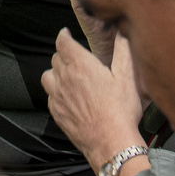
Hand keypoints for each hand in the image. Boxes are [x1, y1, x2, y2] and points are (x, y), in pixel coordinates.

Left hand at [42, 28, 146, 174]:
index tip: (66, 34)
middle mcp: (65, 78)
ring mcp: (58, 97)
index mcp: (81, 65)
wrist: (110, 143)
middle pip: (55, 58)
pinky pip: (50, 96)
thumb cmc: (120, 110)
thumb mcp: (127, 77)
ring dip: (56, 72)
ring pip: (48, 76)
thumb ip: (122, 50)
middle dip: (64, 54)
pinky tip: (68, 96)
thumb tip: (122, 32)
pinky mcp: (56, 113)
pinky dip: (56, 92)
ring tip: (68, 76)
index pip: (63, 42)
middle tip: (76, 58)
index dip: (63, 35)